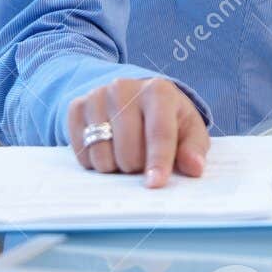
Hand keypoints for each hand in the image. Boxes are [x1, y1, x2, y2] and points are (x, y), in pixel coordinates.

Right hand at [67, 76, 210, 187]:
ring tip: (124, 153)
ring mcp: (97, 96)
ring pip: (102, 156)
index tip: (155, 183)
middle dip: (136, 167)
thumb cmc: (165, 118)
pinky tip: (106, 148)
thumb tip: (194, 168)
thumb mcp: (187, 128)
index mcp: (158, 91)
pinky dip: (93, 161)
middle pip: (128, 151)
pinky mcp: (76, 107)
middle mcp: (124, 88)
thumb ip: (194, 148)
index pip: (158, 131)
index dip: (158, 160)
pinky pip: (81, 154)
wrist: (132, 96)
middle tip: (141, 160)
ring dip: (114, 167)